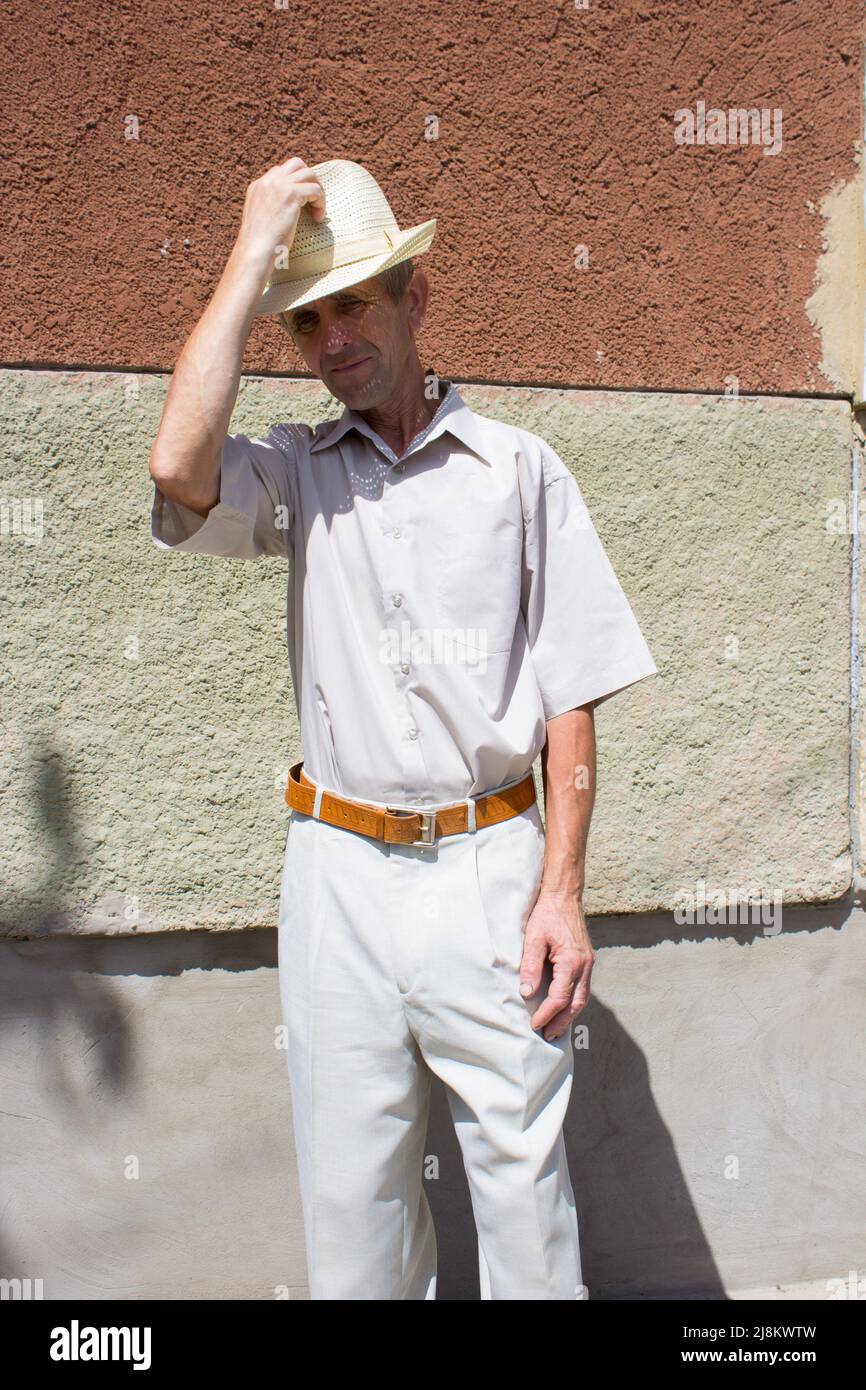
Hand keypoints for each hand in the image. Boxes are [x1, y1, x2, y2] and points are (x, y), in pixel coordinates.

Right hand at [235, 156, 326, 270]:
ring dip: (318, 190)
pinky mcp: (291, 194)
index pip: (280, 172)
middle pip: (296, 164)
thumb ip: (272, 210)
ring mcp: (278, 185)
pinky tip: (318, 218)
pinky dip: (321, 203)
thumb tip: (290, 213)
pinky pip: (315, 189)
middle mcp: (267, 182)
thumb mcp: (263, 222)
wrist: (255, 252)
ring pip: (308, 173)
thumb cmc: (259, 247)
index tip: (302, 205)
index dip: (296, 185)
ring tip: (318, 211)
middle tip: (314, 200)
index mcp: (257, 187)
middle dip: (309, 179)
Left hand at [519, 891, 594, 1039]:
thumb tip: (527, 993)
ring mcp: (588, 963)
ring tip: (555, 1028)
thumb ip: (530, 966)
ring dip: (570, 1015)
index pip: (560, 997)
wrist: (564, 895)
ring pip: (583, 997)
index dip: (547, 1014)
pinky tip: (563, 1008)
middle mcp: (585, 965)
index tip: (534, 1024)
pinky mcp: (586, 960)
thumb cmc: (546, 915)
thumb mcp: (533, 939)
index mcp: (572, 961)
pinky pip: (582, 987)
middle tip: (548, 1035)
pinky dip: (573, 1002)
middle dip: (562, 1022)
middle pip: (576, 1003)